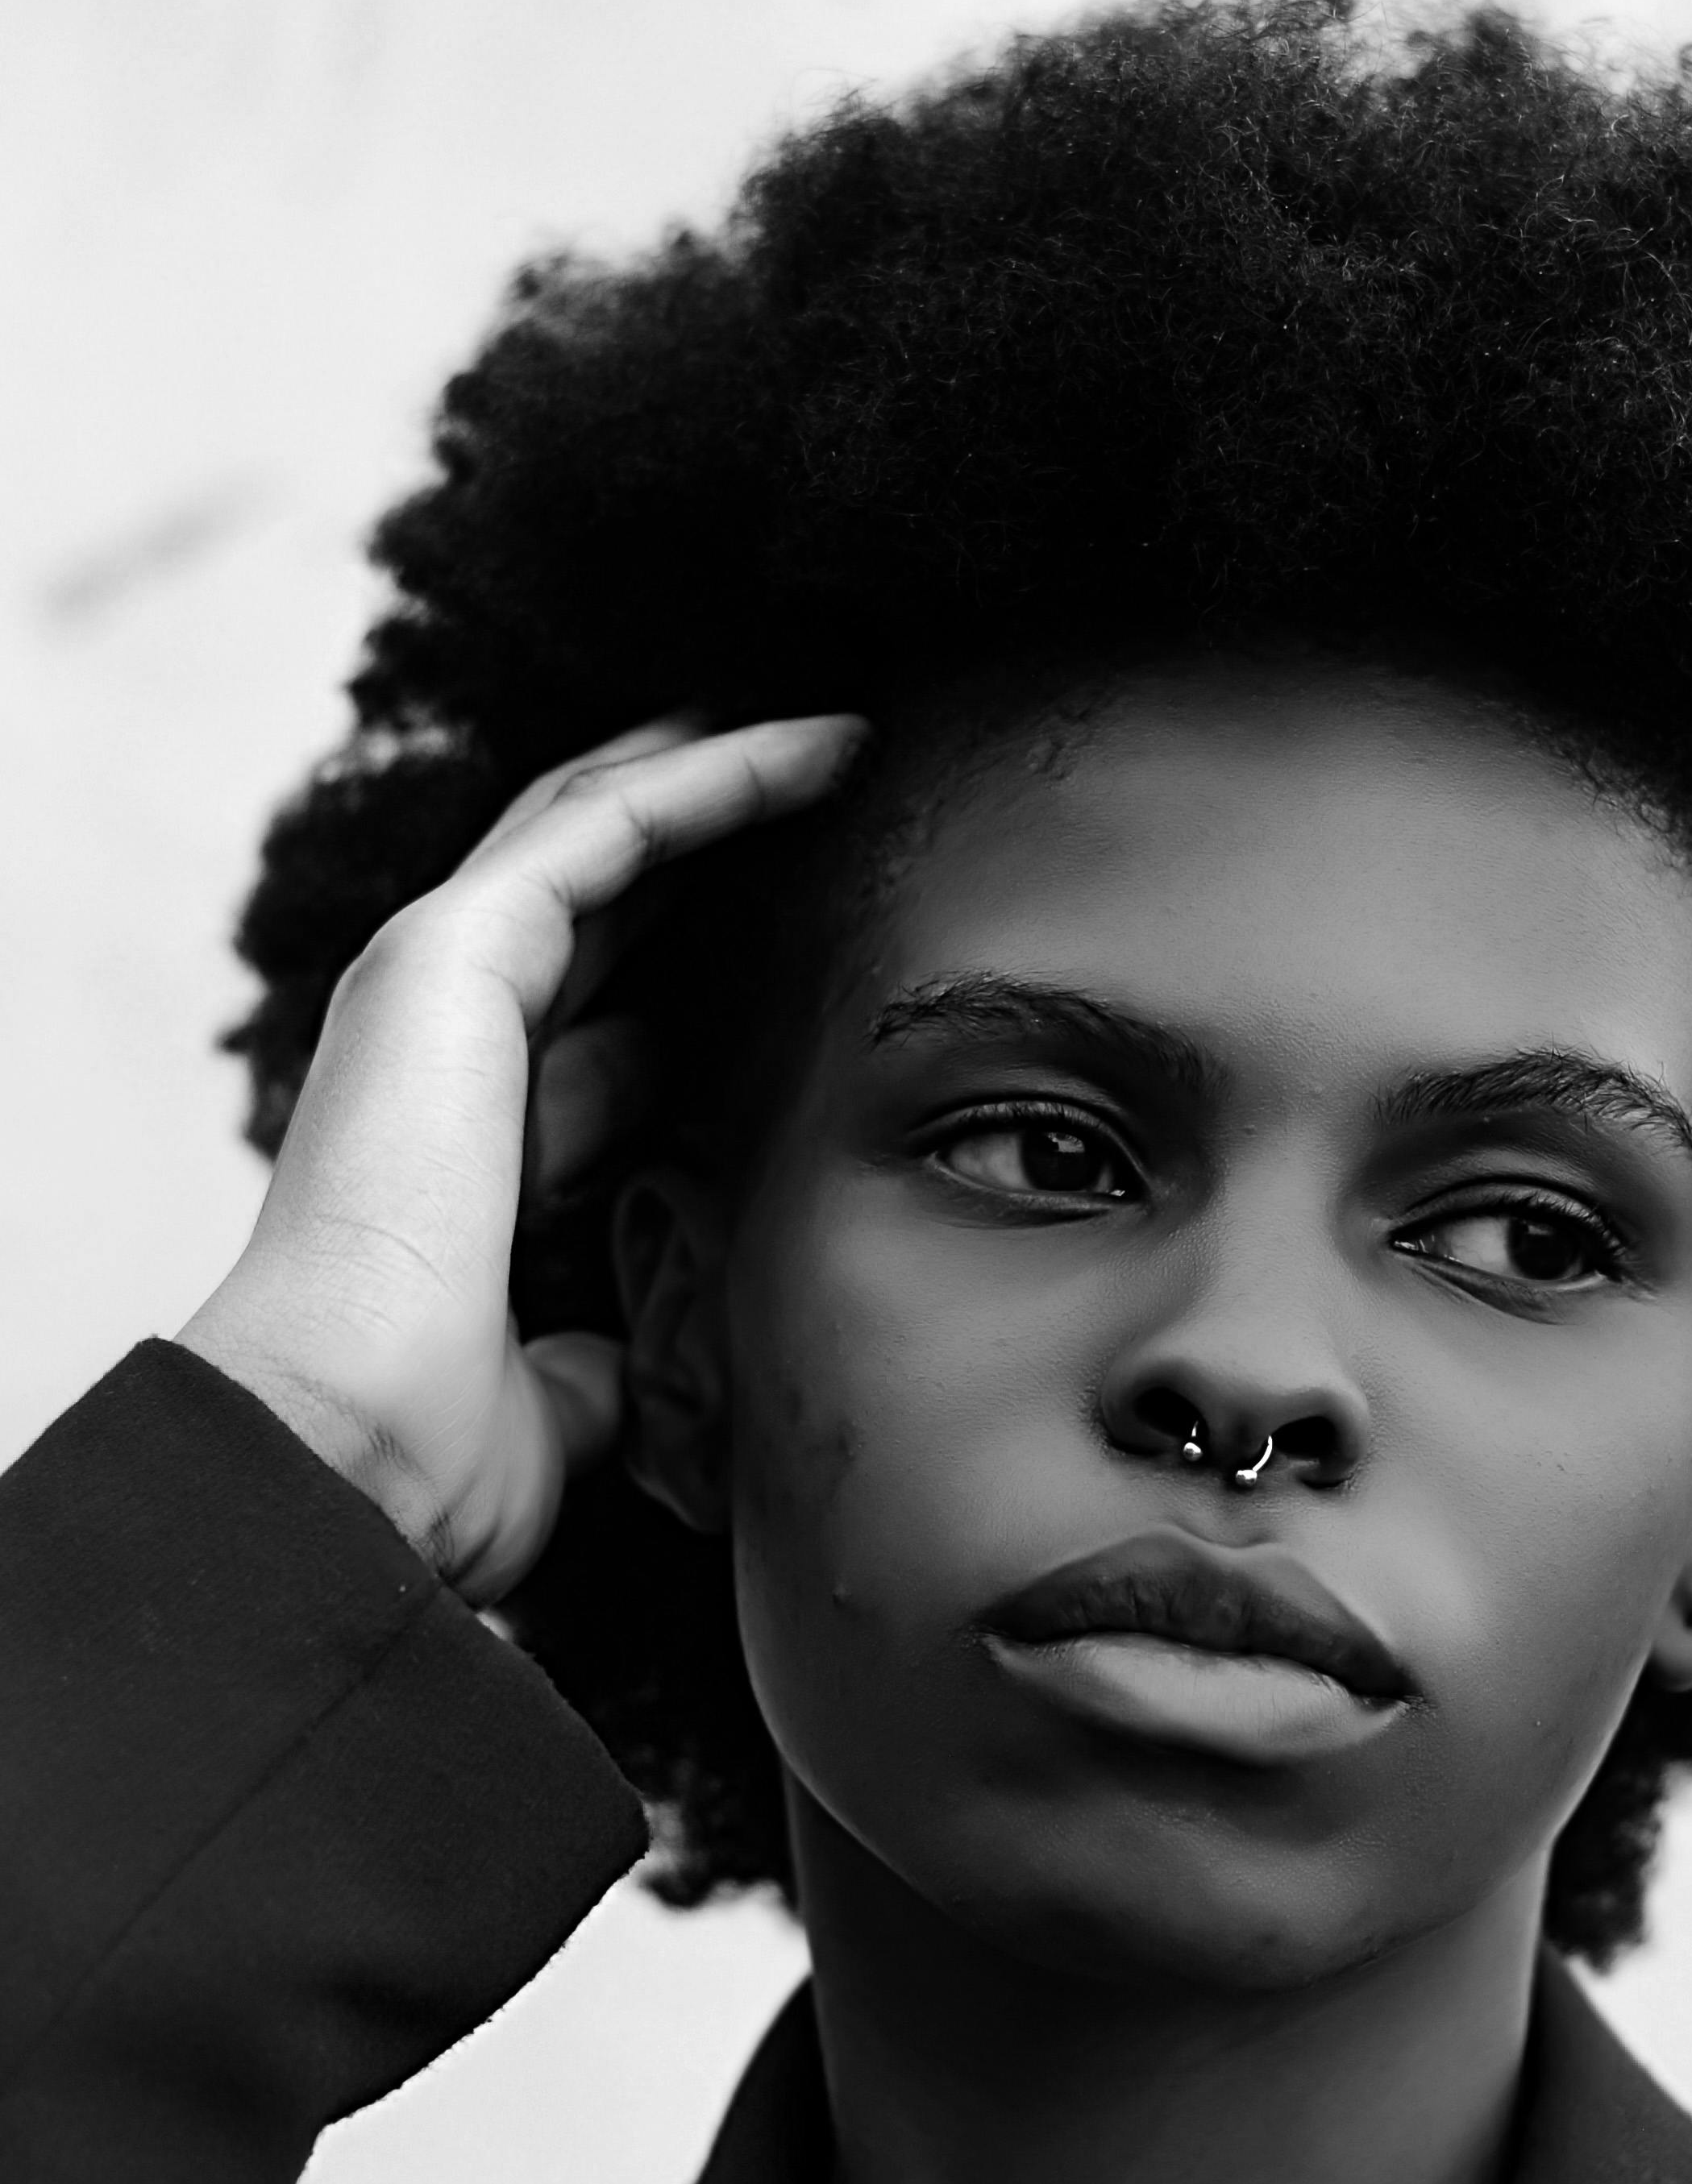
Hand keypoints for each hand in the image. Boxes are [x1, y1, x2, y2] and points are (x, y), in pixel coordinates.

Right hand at [177, 713, 864, 1605]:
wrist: (355, 1446)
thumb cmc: (437, 1452)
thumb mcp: (561, 1395)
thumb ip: (599, 1359)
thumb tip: (639, 1367)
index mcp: (470, 1131)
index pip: (600, 1012)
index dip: (710, 962)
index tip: (829, 934)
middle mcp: (447, 1038)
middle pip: (599, 889)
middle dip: (714, 828)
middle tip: (840, 777)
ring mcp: (440, 979)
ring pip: (603, 824)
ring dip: (727, 769)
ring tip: (844, 731)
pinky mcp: (459, 946)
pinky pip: (613, 822)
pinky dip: (721, 773)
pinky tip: (821, 746)